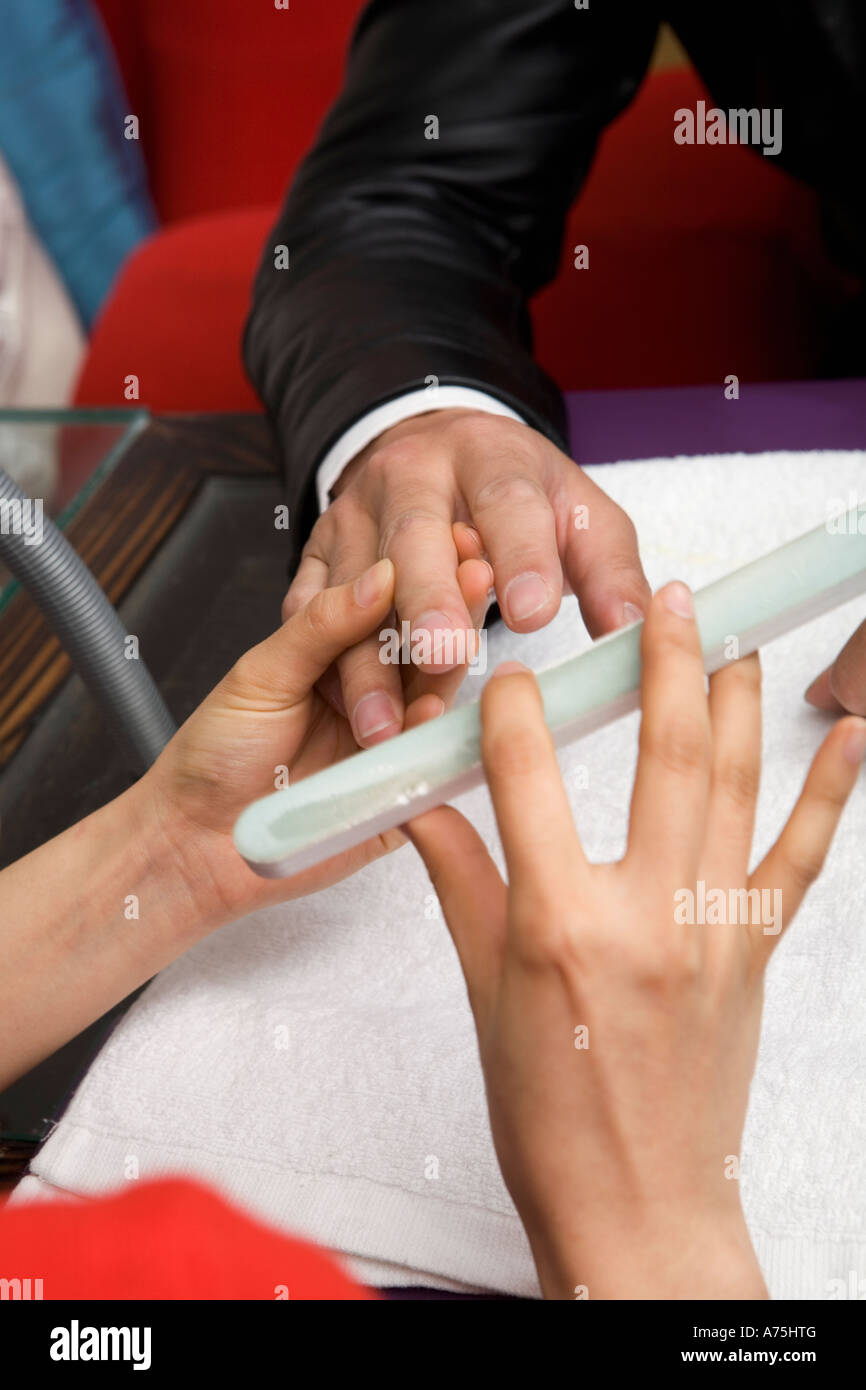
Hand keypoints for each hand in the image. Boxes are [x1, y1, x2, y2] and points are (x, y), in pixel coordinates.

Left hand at [143, 551, 489, 921]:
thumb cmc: (215, 756)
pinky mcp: (399, 803)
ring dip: (448, 675)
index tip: (453, 540)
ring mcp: (391, 751)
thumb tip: (380, 574)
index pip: (395, 611)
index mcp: (343, 659)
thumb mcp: (262, 674)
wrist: (191, 844)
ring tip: (456, 644)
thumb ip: (322, 626)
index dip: (425, 578)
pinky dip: (433, 746)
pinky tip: (434, 717)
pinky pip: (429, 774)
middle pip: (428, 655)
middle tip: (473, 574)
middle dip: (451, 615)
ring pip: (437, 708)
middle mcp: (376, 701)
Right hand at [285, 408, 649, 746]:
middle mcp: (411, 476)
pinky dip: (324, 663)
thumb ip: (608, 572)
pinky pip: (306, 610)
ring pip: (354, 585)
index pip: (507, 499)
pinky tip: (346, 713)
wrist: (431, 449)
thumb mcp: (576, 514)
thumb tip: (639, 631)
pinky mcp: (315, 553)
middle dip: (429, 598)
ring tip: (388, 719)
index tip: (534, 611)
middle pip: (416, 536)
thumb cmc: (513, 495)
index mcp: (488, 454)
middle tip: (446, 656)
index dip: (520, 554)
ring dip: (367, 656)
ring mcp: (354, 514)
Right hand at [409, 583, 865, 1298]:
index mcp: (558, 925)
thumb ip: (460, 886)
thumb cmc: (553, 1119)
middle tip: (667, 601)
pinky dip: (827, 795)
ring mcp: (712, 934)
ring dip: (740, 702)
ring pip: (734, 789)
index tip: (511, 674)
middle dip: (666, 662)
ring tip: (739, 637)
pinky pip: (799, 862)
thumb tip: (421, 814)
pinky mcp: (754, 957)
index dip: (515, 711)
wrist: (637, 1211)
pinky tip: (848, 739)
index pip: (527, 778)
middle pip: (662, 756)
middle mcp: (644, 916)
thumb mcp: (483, 993)